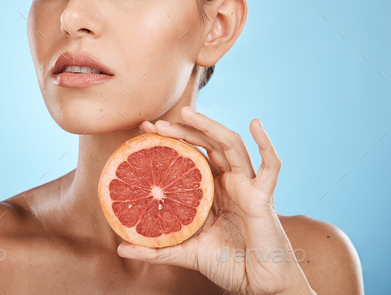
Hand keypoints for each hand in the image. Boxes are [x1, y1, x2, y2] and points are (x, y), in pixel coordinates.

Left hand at [117, 106, 313, 294]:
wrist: (259, 285)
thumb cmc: (227, 264)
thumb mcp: (186, 252)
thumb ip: (157, 249)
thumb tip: (121, 249)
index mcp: (211, 189)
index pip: (190, 153)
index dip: (171, 138)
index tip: (144, 129)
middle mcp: (229, 181)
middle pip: (207, 143)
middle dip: (183, 129)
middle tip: (156, 124)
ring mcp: (246, 186)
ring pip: (231, 145)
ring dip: (209, 127)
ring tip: (188, 113)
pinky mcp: (263, 197)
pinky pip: (270, 167)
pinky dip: (266, 144)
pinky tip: (255, 124)